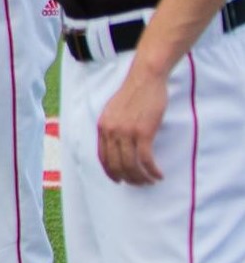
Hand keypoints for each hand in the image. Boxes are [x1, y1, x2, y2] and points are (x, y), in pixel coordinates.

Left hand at [98, 69, 167, 184]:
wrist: (145, 79)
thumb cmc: (133, 94)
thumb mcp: (114, 111)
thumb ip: (112, 127)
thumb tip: (117, 145)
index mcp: (102, 126)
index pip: (102, 157)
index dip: (111, 172)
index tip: (119, 181)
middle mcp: (111, 131)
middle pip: (116, 165)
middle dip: (128, 178)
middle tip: (139, 183)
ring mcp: (126, 132)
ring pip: (131, 165)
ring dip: (142, 178)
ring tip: (151, 181)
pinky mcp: (143, 132)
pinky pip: (146, 160)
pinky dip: (152, 171)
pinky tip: (159, 174)